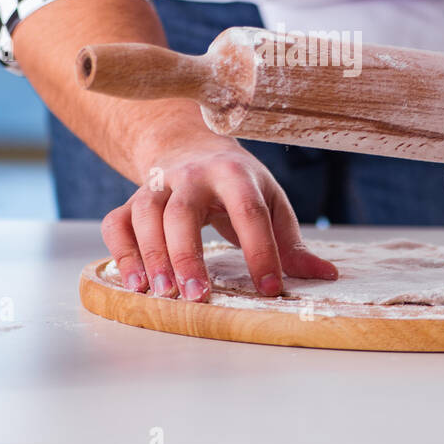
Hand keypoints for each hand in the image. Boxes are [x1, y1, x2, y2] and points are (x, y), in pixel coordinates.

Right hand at [100, 137, 337, 301]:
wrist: (190, 146)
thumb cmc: (237, 183)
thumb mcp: (270, 202)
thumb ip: (291, 242)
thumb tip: (326, 276)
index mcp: (234, 173)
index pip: (248, 211)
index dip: (261, 250)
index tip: (271, 288)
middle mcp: (191, 176)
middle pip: (183, 212)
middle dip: (189, 256)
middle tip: (198, 296)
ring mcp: (157, 186)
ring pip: (146, 216)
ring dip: (151, 256)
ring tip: (161, 294)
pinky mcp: (132, 200)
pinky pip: (117, 224)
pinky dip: (121, 253)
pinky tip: (134, 284)